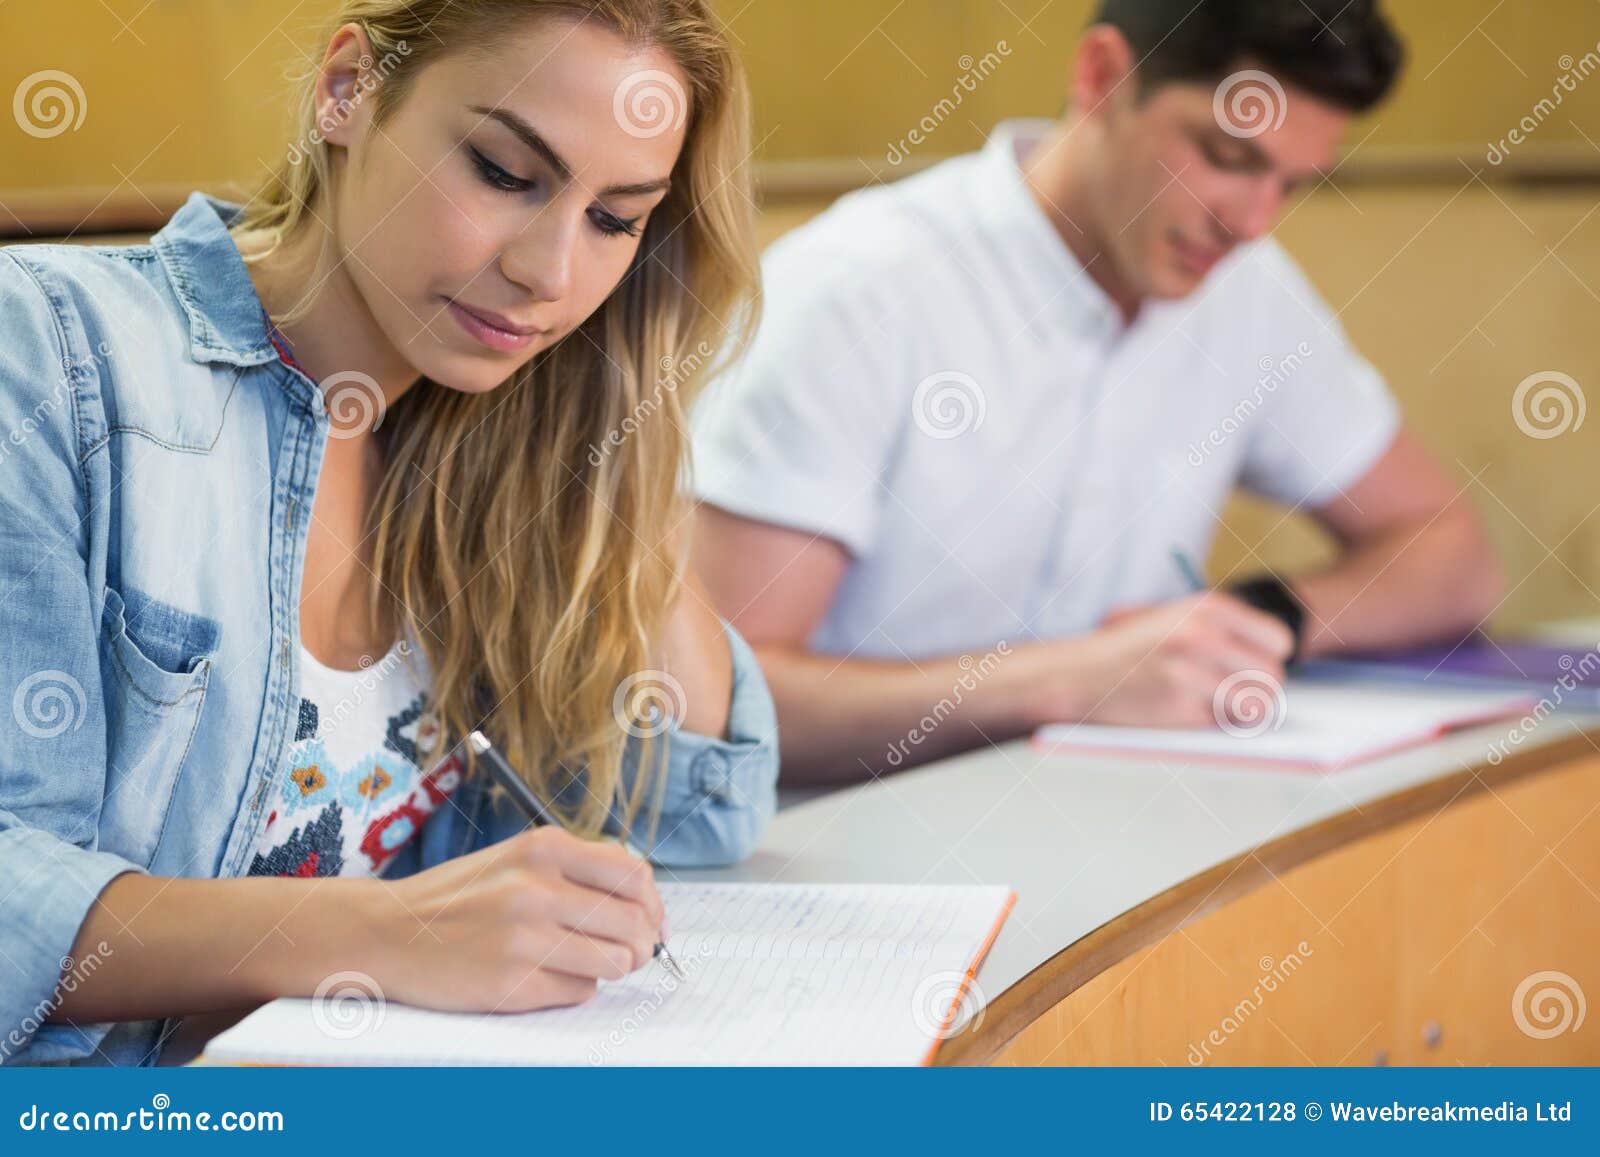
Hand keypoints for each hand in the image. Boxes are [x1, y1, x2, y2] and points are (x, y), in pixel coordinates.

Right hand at [370, 826, 664, 1012]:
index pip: (635, 875)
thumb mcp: (518, 859)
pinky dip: (573, 988)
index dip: (653, 904)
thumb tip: (648, 906)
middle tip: (628, 952)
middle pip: (634, 921)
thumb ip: (579, 871)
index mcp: (544, 848)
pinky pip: (580, 991)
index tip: (652, 922)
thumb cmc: (461, 898)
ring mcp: (524, 937)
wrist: (387, 932)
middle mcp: (536, 887)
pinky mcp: (512, 982)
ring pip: (615, 960)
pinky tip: (544, 977)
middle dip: (641, 943)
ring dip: (610, 968)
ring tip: (584, 963)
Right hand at [1026, 593, 1293, 728]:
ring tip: (1217, 706)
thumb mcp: (1174, 617)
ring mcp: (1189, 674)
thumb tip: (1277, 654)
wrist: (1077, 673)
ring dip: (1243, 712)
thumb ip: (1221, 627)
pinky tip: (1186, 712)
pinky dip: (1212, 724)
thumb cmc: (1128, 648)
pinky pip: (1222, 725)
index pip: (1278, 640)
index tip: (1248, 666)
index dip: (1268, 658)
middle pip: (1272, 676)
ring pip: (1257, 705)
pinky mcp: (1177, 709)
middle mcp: (1202, 636)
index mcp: (1206, 608)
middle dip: (1258, 690)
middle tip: (1232, 692)